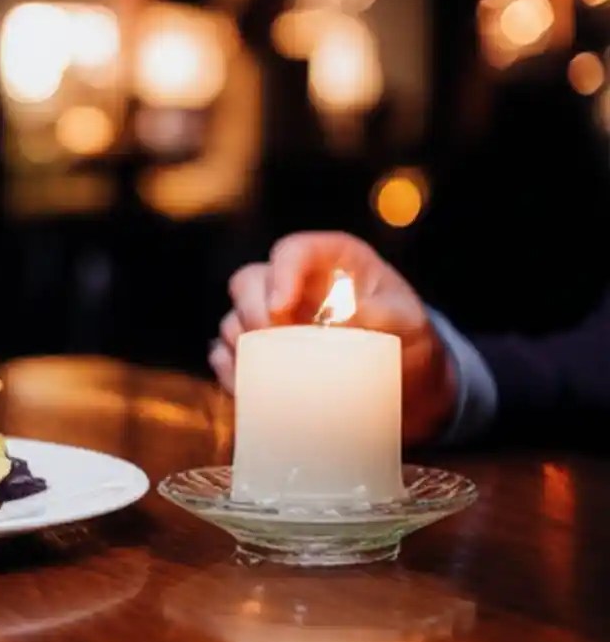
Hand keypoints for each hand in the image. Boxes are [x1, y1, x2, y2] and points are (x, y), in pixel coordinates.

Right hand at [209, 231, 455, 443]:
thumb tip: (339, 318)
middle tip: (270, 342)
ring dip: (239, 346)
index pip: (292, 252)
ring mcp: (274, 322)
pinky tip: (245, 388)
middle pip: (249, 282)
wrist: (411, 390)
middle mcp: (295, 287)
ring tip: (264, 372)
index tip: (282, 309)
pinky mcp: (263, 357)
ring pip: (233, 321)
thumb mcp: (411, 326)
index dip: (280, 274)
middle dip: (251, 311)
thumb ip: (383, 317)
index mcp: (331, 263)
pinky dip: (230, 373)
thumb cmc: (413, 345)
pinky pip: (227, 359)